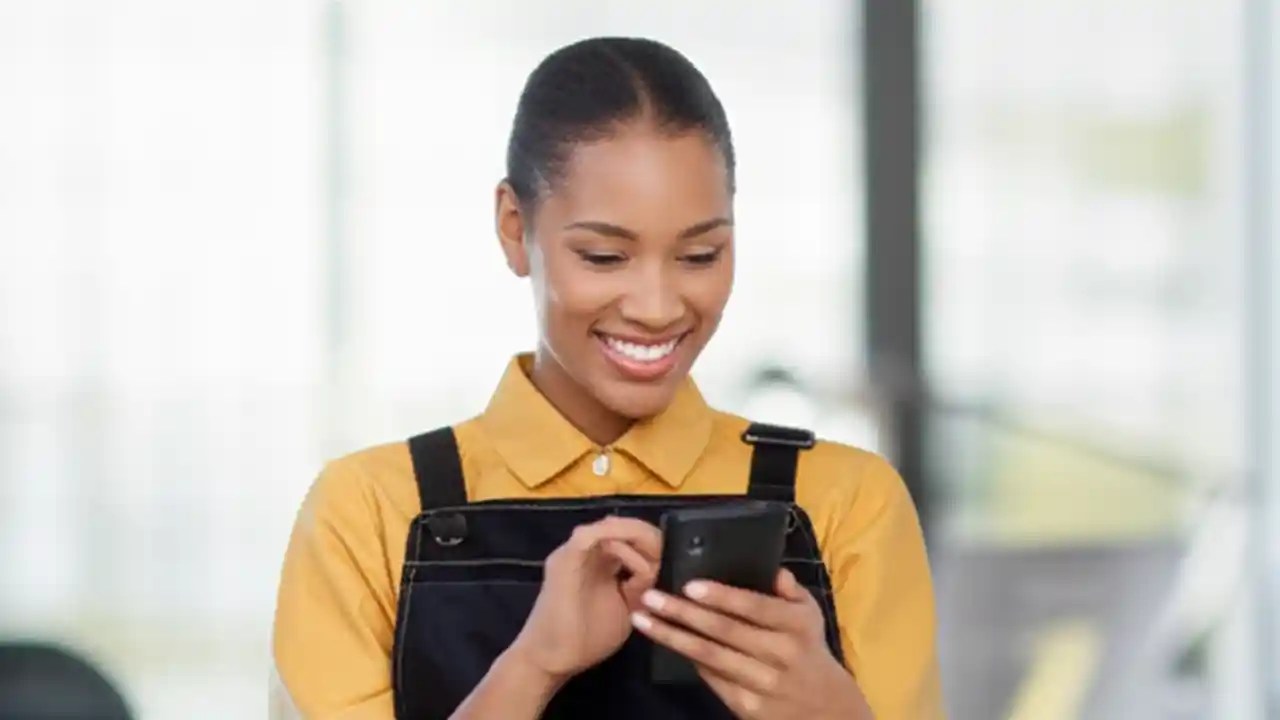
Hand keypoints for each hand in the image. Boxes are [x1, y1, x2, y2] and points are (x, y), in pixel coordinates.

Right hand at [507, 516, 661, 684]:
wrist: (553, 659)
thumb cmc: (588, 639)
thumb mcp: (629, 608)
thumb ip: (641, 586)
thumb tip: (658, 566)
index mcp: (602, 562)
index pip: (631, 539)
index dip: (654, 545)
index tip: (672, 560)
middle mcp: (587, 551)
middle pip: (623, 527)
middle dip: (649, 537)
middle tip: (665, 553)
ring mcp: (574, 551)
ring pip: (609, 526)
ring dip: (635, 535)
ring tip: (653, 554)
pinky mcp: (565, 558)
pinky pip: (590, 534)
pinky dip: (614, 536)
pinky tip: (632, 551)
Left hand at [631, 569, 872, 719]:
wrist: (824, 709)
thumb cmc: (808, 650)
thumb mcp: (809, 615)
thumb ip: (790, 589)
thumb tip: (772, 568)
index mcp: (795, 626)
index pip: (754, 608)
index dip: (722, 597)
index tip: (690, 585)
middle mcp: (778, 655)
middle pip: (723, 632)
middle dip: (682, 613)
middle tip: (650, 597)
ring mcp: (761, 684)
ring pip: (709, 657)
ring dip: (671, 637)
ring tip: (643, 619)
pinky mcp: (746, 706)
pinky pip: (710, 677)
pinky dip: (687, 657)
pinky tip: (666, 640)